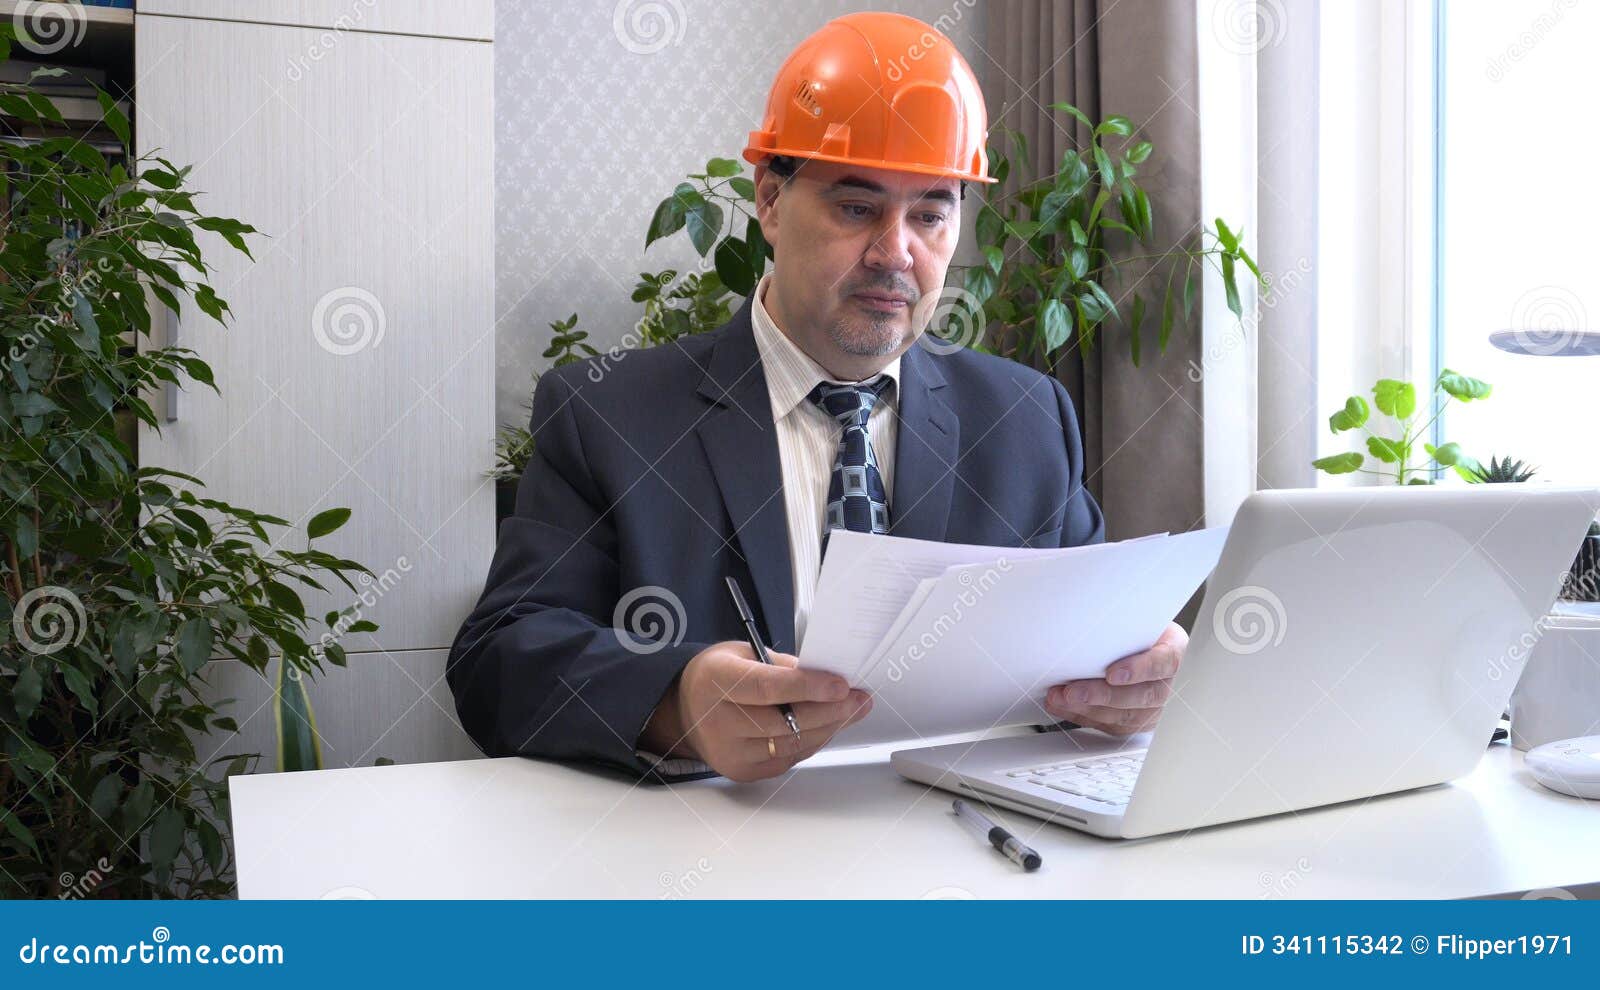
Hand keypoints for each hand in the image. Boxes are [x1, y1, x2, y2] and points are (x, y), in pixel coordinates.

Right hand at [640, 641, 872, 781]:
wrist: (686, 711)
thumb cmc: (719, 676)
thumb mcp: (744, 653)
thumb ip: (782, 665)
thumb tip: (829, 676)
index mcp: (716, 681)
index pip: (766, 688)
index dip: (808, 687)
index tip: (842, 685)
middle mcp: (718, 721)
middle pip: (785, 722)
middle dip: (831, 710)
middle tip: (859, 698)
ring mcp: (729, 752)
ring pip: (793, 744)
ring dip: (829, 727)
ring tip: (852, 709)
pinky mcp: (742, 772)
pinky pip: (789, 757)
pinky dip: (813, 740)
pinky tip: (827, 724)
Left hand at [1043, 622, 1186, 734]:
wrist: (1145, 646)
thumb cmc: (1139, 632)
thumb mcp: (1138, 620)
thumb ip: (1122, 625)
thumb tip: (1089, 620)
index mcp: (1173, 652)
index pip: (1164, 662)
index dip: (1140, 670)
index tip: (1113, 674)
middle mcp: (1168, 683)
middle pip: (1143, 696)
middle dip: (1103, 695)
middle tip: (1074, 691)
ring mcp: (1154, 707)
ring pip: (1125, 716)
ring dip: (1088, 709)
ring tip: (1061, 698)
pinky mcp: (1135, 721)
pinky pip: (1111, 725)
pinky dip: (1083, 716)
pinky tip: (1065, 706)